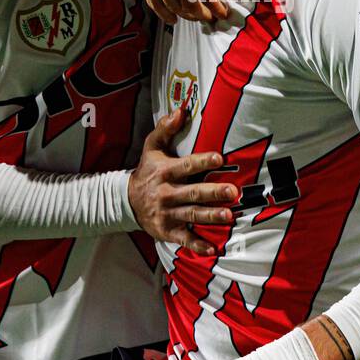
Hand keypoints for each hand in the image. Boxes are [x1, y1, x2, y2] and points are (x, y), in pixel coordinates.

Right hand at [129, 107, 236, 254]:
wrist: (126, 201)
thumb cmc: (148, 170)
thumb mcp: (152, 147)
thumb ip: (165, 129)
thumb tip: (181, 111)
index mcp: (165, 171)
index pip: (186, 166)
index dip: (202, 162)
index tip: (219, 159)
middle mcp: (166, 193)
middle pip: (193, 192)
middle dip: (213, 192)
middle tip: (232, 192)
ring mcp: (167, 213)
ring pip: (191, 215)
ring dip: (210, 216)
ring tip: (228, 216)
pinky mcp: (167, 231)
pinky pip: (184, 239)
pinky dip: (197, 245)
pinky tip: (212, 248)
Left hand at [139, 0, 226, 24]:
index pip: (156, 5)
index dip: (167, 15)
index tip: (175, 19)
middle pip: (176, 8)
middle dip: (189, 15)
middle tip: (199, 15)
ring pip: (192, 8)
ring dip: (204, 15)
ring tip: (212, 14)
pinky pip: (208, 0)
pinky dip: (217, 9)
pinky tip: (222, 11)